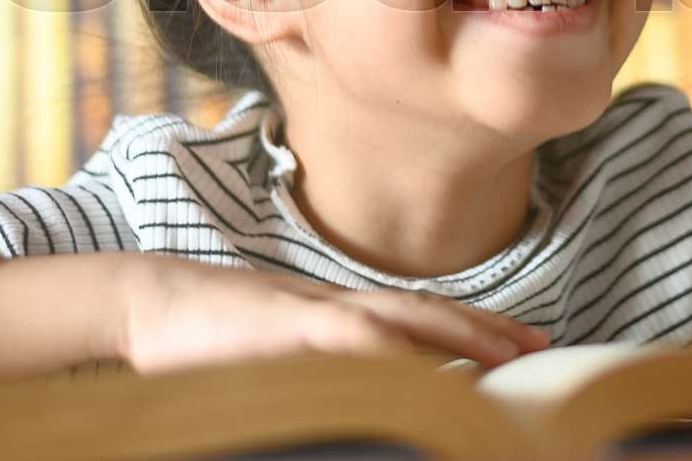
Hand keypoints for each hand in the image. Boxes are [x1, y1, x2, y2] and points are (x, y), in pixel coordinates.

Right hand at [118, 255, 549, 374]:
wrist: (149, 300)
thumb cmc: (211, 333)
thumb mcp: (280, 347)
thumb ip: (324, 361)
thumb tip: (370, 390)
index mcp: (339, 310)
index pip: (422, 316)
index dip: (475, 327)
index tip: (525, 344)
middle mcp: (339, 305)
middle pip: (429, 313)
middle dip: (489, 330)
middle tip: (543, 348)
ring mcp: (315, 313)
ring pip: (403, 319)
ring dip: (459, 334)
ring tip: (508, 355)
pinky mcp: (287, 328)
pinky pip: (349, 338)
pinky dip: (389, 349)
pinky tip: (424, 363)